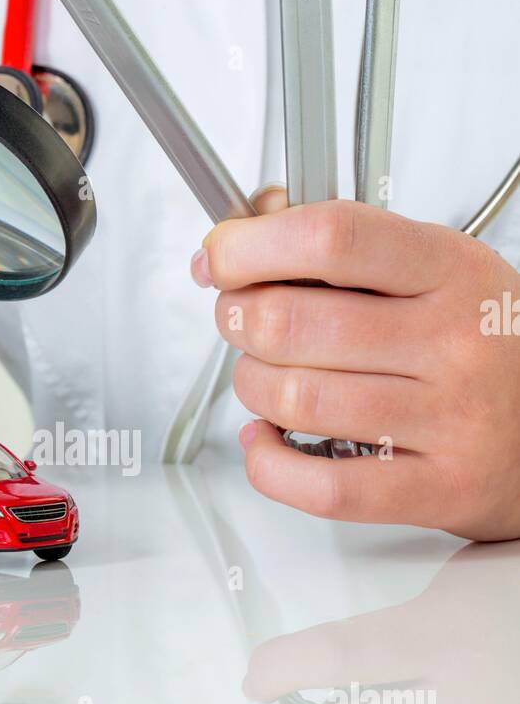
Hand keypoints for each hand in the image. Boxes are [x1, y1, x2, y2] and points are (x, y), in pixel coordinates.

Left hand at [194, 194, 519, 540]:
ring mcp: (447, 418)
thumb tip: (254, 216)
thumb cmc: (483, 344)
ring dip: (252, 387)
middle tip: (240, 318)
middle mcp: (452, 342)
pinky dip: (268, 464)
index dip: (250, 245)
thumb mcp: (436, 268)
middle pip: (292, 322)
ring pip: (293, 398)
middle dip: (237, 318)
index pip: (330, 238)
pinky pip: (321, 485)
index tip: (221, 256)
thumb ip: (345, 240)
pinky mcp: (435, 488)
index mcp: (451, 270)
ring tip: (266, 379)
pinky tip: (268, 441)